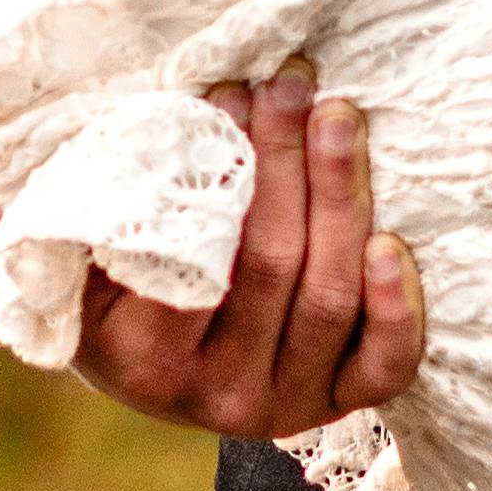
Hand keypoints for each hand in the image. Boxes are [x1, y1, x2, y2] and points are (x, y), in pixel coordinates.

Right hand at [76, 67, 425, 438]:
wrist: (152, 368)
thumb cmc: (118, 281)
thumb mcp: (94, 249)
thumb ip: (121, 198)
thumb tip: (188, 106)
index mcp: (148, 360)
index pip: (197, 261)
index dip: (222, 169)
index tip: (230, 92)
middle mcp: (219, 395)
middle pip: (274, 266)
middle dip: (286, 162)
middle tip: (290, 86)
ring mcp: (284, 404)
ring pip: (330, 298)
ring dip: (341, 198)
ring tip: (337, 120)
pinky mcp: (335, 403)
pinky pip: (384, 366)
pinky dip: (397, 309)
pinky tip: (392, 244)